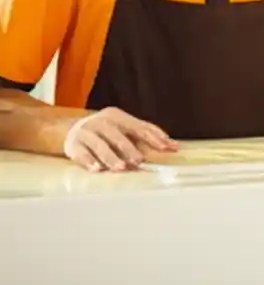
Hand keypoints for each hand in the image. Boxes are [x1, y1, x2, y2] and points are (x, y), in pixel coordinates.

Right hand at [63, 107, 177, 171]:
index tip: (167, 147)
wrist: (69, 130)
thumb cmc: (106, 132)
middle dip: (129, 148)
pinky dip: (90, 162)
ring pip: (100, 145)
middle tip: (139, 160)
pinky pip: (82, 154)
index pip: (138, 126)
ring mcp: (86, 133)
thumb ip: (146, 136)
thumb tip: (172, 146)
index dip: (153, 137)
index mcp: (117, 116)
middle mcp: (101, 122)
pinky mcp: (73, 145)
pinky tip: (97, 169)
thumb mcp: (124, 128)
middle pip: (117, 136)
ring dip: (112, 157)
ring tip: (122, 167)